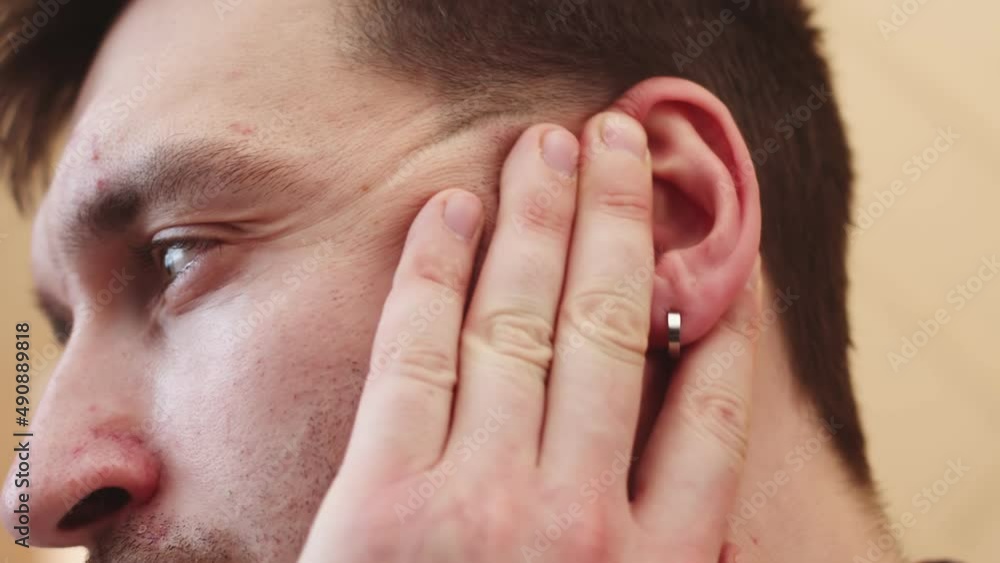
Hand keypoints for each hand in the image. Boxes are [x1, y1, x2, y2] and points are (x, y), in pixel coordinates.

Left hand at [298, 112, 760, 562]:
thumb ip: (655, 553)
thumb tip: (695, 484)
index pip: (711, 424)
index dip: (727, 332)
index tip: (729, 267)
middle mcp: (581, 523)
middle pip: (608, 332)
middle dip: (617, 221)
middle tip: (622, 143)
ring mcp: (483, 506)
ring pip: (519, 324)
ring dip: (539, 219)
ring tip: (551, 146)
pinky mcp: (383, 504)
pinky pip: (415, 358)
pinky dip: (435, 272)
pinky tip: (457, 208)